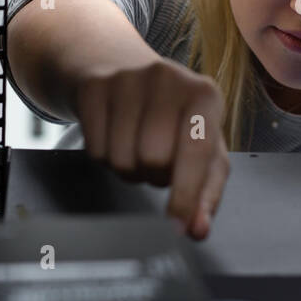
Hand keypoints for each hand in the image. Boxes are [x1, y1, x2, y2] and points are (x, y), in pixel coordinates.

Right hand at [71, 59, 229, 239]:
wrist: (125, 73)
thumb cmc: (173, 117)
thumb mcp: (202, 147)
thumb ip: (207, 191)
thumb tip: (198, 228)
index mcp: (205, 94)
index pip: (197, 151)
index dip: (187, 194)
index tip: (178, 226)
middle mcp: (169, 78)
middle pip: (155, 159)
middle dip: (155, 175)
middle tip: (159, 162)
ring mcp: (128, 78)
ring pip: (122, 159)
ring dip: (130, 169)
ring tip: (138, 147)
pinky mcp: (94, 86)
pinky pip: (96, 150)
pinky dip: (105, 157)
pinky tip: (116, 136)